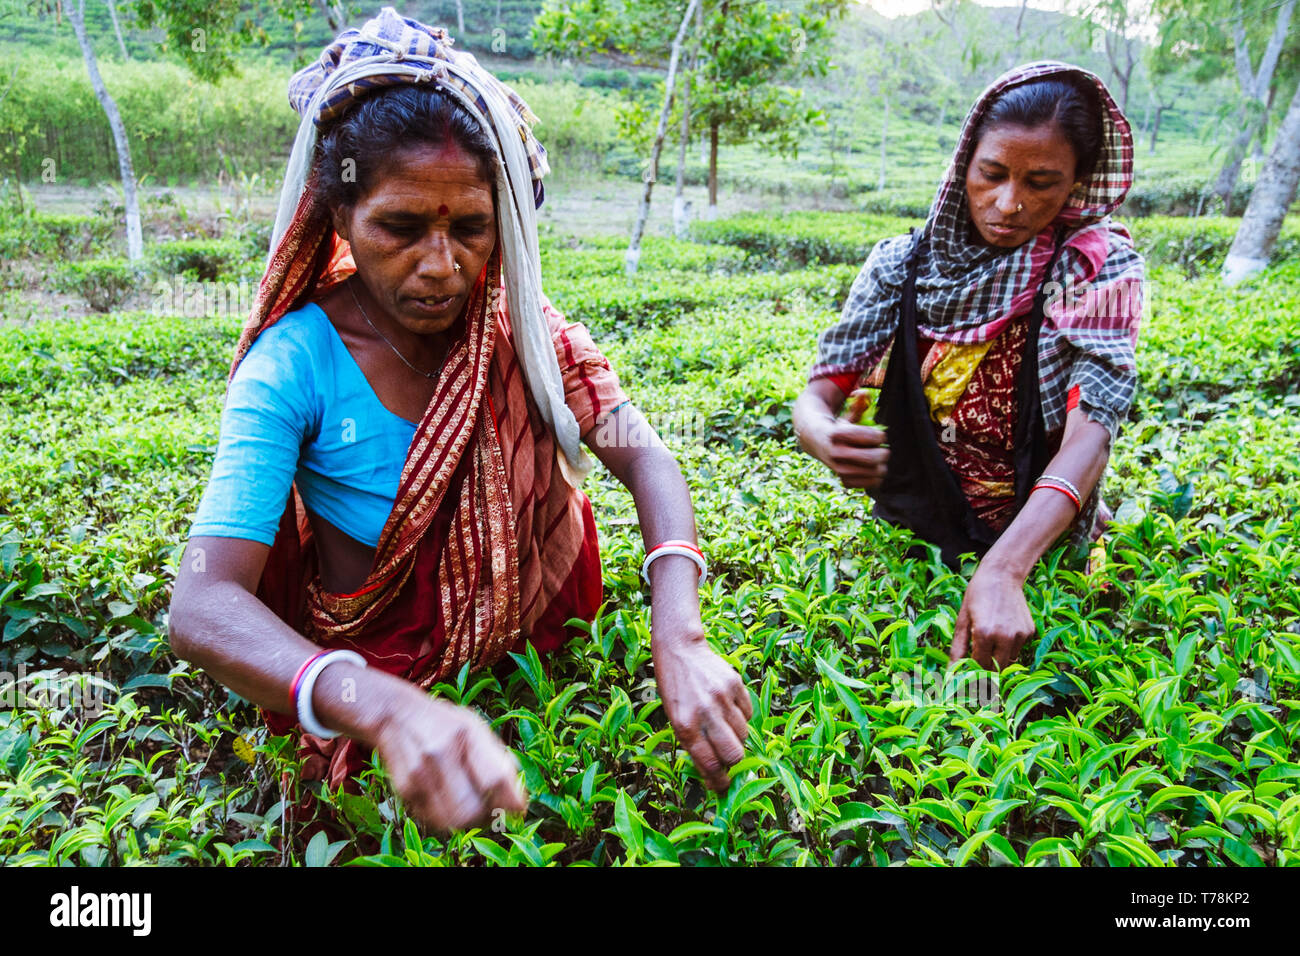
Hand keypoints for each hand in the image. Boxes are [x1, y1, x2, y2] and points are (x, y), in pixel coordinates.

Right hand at [371, 690, 527, 831]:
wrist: (396, 715)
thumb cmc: (446, 723)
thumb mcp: (475, 726)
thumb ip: (497, 758)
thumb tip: (517, 797)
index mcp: (465, 733)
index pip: (495, 779)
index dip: (511, 801)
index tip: (519, 809)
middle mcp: (440, 754)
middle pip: (472, 810)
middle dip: (489, 817)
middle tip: (496, 812)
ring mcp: (419, 775)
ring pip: (453, 822)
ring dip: (470, 823)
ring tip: (476, 810)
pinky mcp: (405, 791)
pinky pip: (435, 820)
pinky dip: (449, 819)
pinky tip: (453, 804)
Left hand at [652, 632, 751, 791]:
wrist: (680, 650)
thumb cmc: (674, 690)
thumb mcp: (674, 719)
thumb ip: (694, 745)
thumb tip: (715, 775)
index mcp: (684, 725)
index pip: (709, 765)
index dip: (719, 782)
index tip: (722, 786)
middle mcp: (705, 712)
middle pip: (734, 754)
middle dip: (733, 764)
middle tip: (728, 761)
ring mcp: (722, 697)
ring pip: (743, 735)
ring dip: (736, 738)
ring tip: (723, 727)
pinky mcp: (735, 684)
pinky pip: (748, 714)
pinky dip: (741, 718)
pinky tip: (728, 710)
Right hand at [798, 413, 889, 490]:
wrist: (814, 441)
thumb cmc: (836, 427)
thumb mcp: (845, 415)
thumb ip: (857, 404)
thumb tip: (864, 393)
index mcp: (837, 434)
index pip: (871, 437)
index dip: (880, 436)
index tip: (880, 435)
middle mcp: (835, 452)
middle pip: (873, 457)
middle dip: (884, 453)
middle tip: (884, 450)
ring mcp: (838, 468)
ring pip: (873, 472)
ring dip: (881, 467)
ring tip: (880, 461)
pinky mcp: (842, 479)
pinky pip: (867, 484)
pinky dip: (874, 479)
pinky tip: (872, 471)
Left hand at [949, 566, 1035, 669]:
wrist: (1002, 575)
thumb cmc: (976, 596)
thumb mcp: (962, 621)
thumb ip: (957, 650)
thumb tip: (950, 674)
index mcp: (984, 634)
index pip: (978, 667)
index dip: (971, 672)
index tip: (967, 673)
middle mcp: (1005, 637)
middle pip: (995, 669)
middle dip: (985, 669)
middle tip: (977, 661)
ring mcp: (1020, 635)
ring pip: (1008, 662)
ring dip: (998, 659)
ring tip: (990, 640)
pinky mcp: (1030, 632)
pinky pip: (1018, 650)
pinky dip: (1009, 647)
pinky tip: (1003, 630)